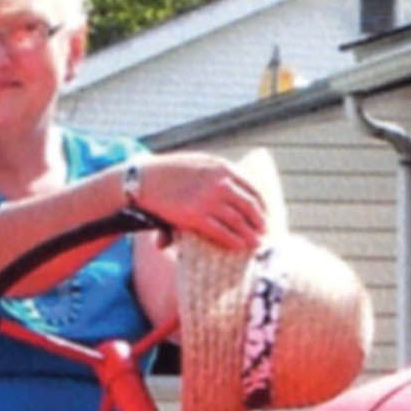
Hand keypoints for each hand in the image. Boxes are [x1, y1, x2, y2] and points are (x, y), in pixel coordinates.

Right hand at [128, 152, 264, 251]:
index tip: (266, 215)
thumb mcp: (199, 163)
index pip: (252, 188)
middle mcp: (219, 183)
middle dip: (260, 221)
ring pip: (238, 221)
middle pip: (250, 206)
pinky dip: (233, 240)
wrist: (143, 179)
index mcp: (222, 168)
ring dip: (250, 234)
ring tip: (256, 243)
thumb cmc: (169, 172)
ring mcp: (208, 200)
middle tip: (265, 232)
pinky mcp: (195, 216)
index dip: (262, 205)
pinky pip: (221, 232)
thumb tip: (232, 185)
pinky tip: (239, 246)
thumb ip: (218, 173)